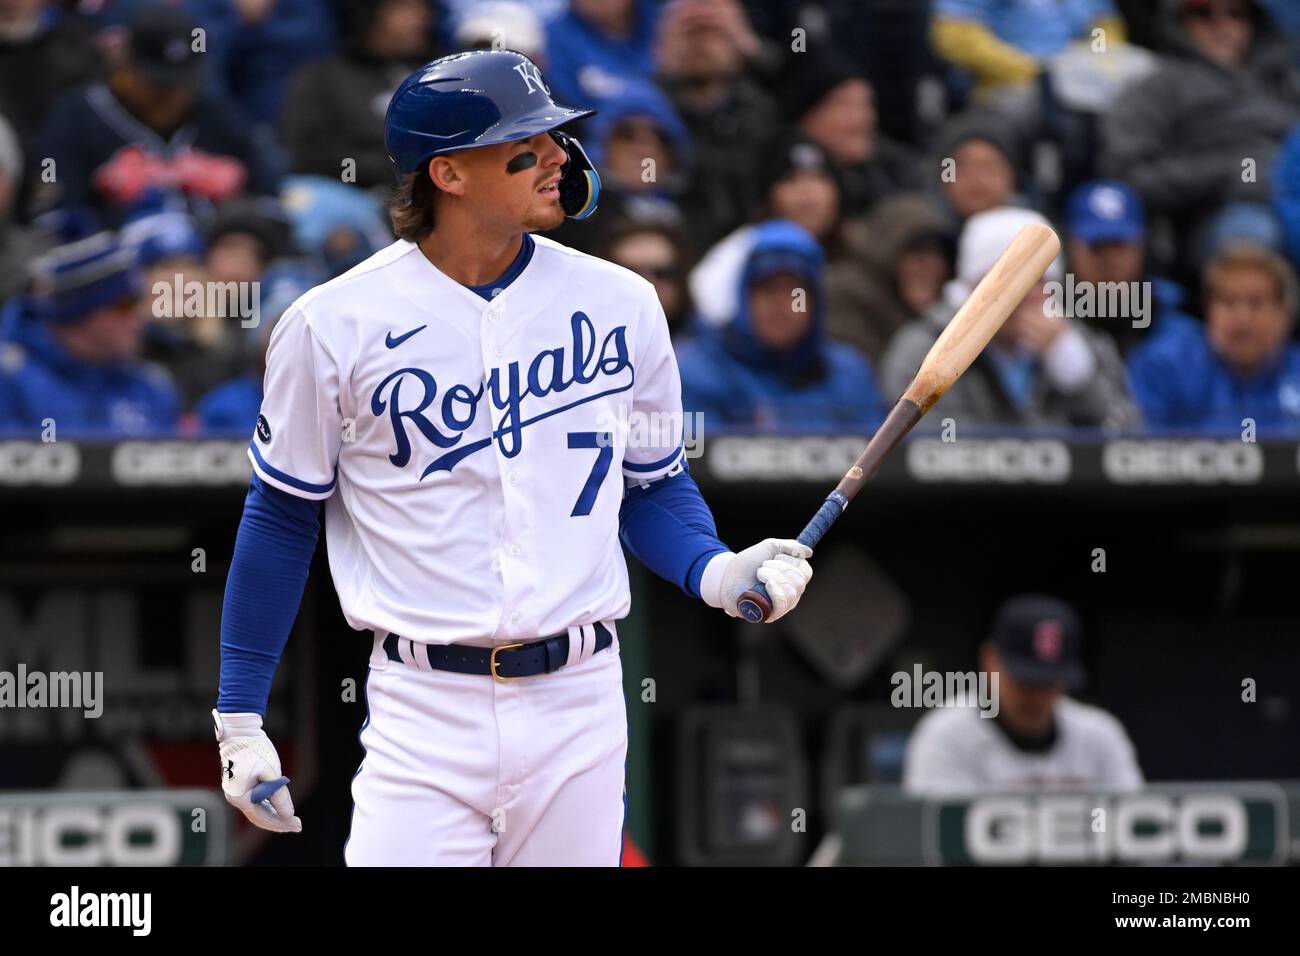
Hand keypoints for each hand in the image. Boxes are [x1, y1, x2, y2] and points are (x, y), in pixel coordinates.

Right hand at [213, 709, 301, 832]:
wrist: (240, 732)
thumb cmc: (256, 750)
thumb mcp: (272, 772)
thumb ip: (279, 795)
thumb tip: (287, 814)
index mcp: (240, 797)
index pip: (263, 817)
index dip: (281, 822)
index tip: (297, 824)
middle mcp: (235, 797)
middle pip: (259, 817)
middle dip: (278, 823)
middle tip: (297, 825)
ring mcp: (236, 792)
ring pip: (256, 811)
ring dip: (273, 816)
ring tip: (290, 820)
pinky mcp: (239, 786)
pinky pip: (254, 802)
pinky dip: (267, 807)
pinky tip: (278, 809)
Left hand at [717, 538, 812, 622]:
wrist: (725, 574)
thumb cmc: (748, 562)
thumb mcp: (770, 547)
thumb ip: (789, 546)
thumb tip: (809, 552)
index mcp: (792, 579)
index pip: (806, 573)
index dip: (794, 561)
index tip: (777, 555)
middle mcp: (790, 595)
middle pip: (799, 582)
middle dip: (780, 568)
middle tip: (763, 565)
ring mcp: (780, 607)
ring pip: (791, 593)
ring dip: (774, 576)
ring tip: (759, 573)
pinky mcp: (768, 615)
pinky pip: (781, 605)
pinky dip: (774, 590)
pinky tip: (765, 583)